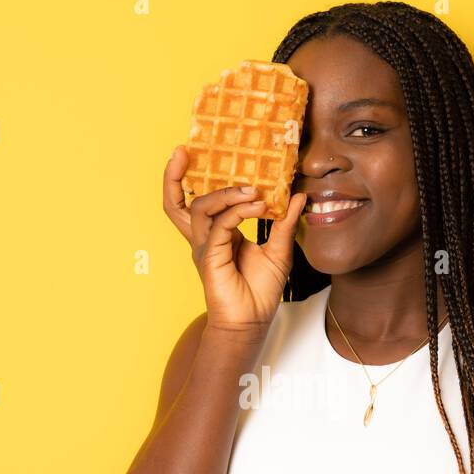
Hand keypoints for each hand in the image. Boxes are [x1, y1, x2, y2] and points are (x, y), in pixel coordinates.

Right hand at [162, 144, 306, 335]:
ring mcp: (205, 247)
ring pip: (203, 207)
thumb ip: (285, 221)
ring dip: (229, 193)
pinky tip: (258, 207)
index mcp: (218, 234)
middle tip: (184, 151)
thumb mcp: (279, 249)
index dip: (188, 179)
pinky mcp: (210, 256)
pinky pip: (220, 224)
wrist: (252, 322)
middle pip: (178, 203)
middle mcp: (206, 238)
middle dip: (175, 176)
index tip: (192, 153)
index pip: (197, 201)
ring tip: (255, 191)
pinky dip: (238, 211)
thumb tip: (298, 195)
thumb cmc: (260, 291)